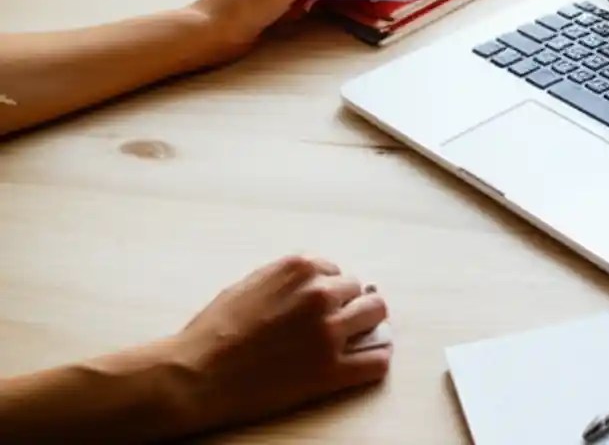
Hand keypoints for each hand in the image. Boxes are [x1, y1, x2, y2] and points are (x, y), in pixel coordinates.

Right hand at [168, 255, 390, 432]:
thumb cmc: (213, 331)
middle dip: (348, 305)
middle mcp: (319, 294)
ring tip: (354, 337)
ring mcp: (328, 333)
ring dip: (368, 325)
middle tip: (333, 322)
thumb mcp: (249, 284)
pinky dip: (375, 360)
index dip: (329, 289)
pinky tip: (364, 362)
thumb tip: (318, 280)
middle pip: (360, 290)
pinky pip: (377, 361)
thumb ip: (287, 280)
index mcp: (299, 268)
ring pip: (377, 315)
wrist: (194, 375)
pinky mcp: (331, 371)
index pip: (337, 271)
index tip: (320, 304)